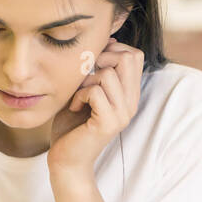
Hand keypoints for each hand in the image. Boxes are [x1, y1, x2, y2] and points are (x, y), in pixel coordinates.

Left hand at [47, 38, 143, 179]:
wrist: (67, 160)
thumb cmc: (71, 125)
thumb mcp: (85, 91)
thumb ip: (96, 70)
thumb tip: (107, 41)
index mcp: (129, 94)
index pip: (135, 55)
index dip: (112, 50)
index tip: (92, 63)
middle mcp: (131, 103)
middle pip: (128, 58)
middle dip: (101, 58)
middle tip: (84, 76)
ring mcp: (122, 114)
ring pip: (108, 74)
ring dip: (85, 80)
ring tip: (77, 95)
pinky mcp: (109, 123)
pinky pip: (95, 92)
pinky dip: (78, 95)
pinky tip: (73, 108)